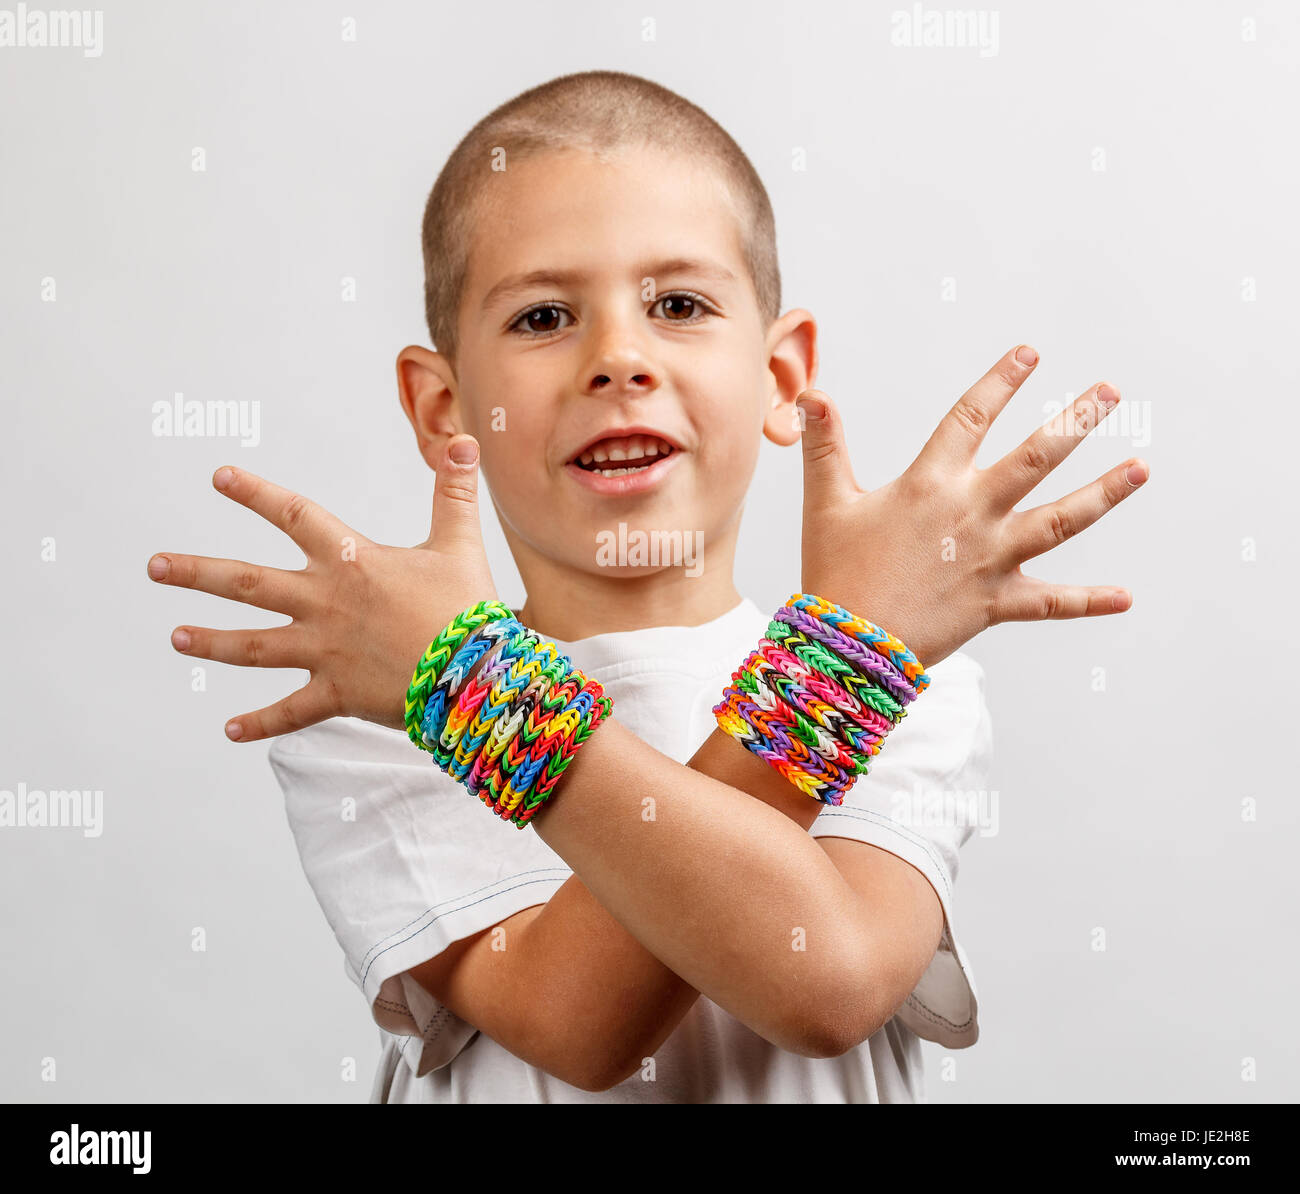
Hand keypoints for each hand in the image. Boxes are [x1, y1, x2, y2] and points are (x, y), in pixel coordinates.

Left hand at [146, 435, 496, 740]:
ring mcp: (325, 651)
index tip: (219, 477)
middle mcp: (325, 603)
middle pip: (247, 583)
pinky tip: (229, 730)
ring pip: (253, 646)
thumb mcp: (459, 543)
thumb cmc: (468, 606)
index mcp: (351, 561)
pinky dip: (260, 724)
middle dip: (196, 573)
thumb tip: (465, 440)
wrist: (476, 673)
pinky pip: (290, 712)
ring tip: (175, 636)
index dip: (256, 494)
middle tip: (154, 566)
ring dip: (210, 642)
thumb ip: (453, 492)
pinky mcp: (337, 694)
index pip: (295, 516)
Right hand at [796, 345, 1147, 667]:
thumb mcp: (826, 503)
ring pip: (1060, 520)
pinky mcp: (997, 602)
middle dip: (1075, 421)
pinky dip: (1088, 602)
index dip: (1000, 382)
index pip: (971, 418)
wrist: (847, 644)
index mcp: (929, 484)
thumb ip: (824, 445)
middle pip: (1035, 458)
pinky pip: (1051, 602)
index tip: (1030, 354)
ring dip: (1104, 493)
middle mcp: (971, 514)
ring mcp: (991, 558)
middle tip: (1110, 393)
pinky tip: (1126, 597)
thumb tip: (812, 395)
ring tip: (1141, 467)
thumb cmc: (835, 572)